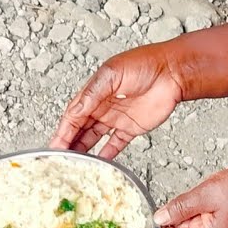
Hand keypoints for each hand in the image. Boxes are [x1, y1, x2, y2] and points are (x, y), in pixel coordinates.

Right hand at [50, 46, 183, 158]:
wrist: (173, 72)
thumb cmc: (146, 64)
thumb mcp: (112, 74)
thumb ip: (92, 95)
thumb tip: (74, 111)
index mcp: (94, 92)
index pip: (72, 116)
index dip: (63, 132)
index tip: (55, 147)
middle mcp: (102, 105)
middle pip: (80, 129)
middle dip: (69, 144)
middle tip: (60, 160)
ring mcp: (116, 117)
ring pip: (94, 138)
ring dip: (84, 150)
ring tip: (74, 164)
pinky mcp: (131, 127)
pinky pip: (115, 144)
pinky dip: (107, 154)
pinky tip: (99, 163)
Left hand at [153, 165, 227, 227]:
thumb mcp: (206, 194)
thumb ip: (180, 207)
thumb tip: (159, 218)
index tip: (162, 212)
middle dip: (175, 218)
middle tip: (183, 199)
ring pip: (188, 226)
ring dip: (186, 211)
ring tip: (198, 196)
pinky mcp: (219, 223)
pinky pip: (199, 219)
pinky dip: (195, 208)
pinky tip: (204, 197)